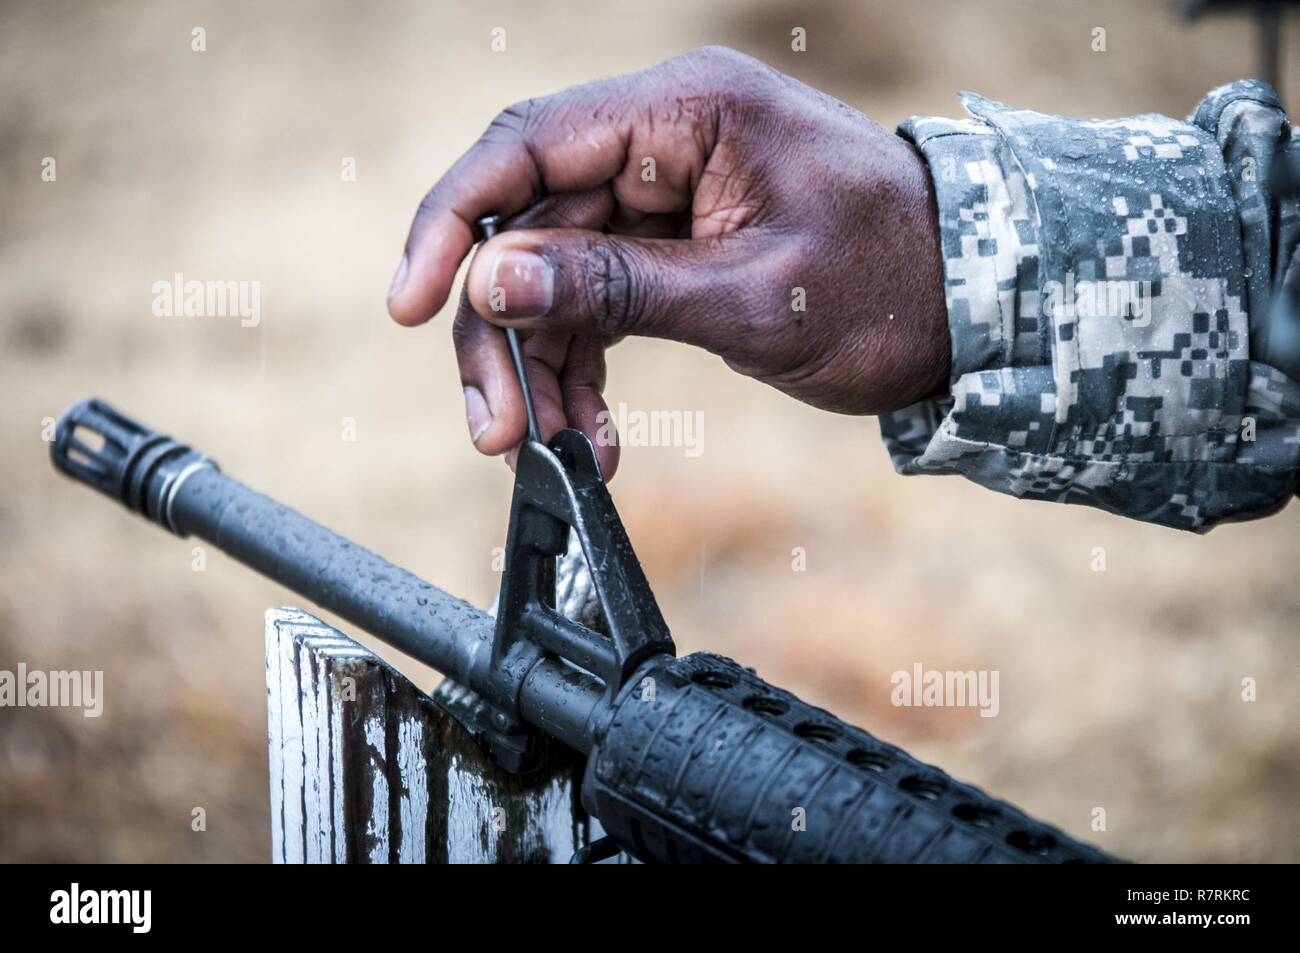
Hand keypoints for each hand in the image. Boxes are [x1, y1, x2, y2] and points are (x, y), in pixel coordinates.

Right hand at [387, 46, 948, 477]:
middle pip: (530, 224)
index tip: (407, 306)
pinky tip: (591, 436)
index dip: (453, 224)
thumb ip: (616, 287)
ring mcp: (669, 189)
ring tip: (548, 450)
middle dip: (502, 333)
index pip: (528, 145)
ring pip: (555, 272)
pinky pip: (598, 298)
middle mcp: (667, 136)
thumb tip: (491, 282)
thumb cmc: (891, 287)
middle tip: (496, 429)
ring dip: (539, 366)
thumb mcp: (750, 299)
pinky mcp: (675, 240)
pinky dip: (584, 367)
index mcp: (688, 112)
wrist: (969, 309)